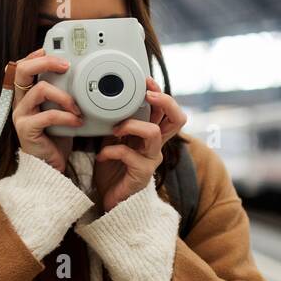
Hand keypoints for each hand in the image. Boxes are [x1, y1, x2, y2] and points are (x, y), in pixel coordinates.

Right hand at [11, 48, 82, 171]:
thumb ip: (62, 94)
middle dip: (46, 62)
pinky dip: (66, 117)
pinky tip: (77, 122)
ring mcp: (21, 115)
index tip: (54, 52)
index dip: (36, 55)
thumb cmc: (56, 138)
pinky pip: (48, 115)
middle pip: (22, 70)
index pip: (22, 66)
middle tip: (66, 66)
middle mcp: (19, 102)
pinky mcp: (26, 129)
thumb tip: (81, 76)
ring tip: (78, 107)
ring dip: (64, 96)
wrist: (50, 166)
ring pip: (40, 90)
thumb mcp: (60, 110)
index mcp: (25, 95)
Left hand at [92, 77, 186, 211]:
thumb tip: (111, 101)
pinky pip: (128, 154)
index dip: (161, 93)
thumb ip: (120, 123)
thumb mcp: (114, 139)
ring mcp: (152, 160)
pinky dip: (110, 151)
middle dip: (164, 101)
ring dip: (131, 125)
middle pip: (178, 119)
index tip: (145, 80)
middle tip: (146, 95)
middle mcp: (157, 147)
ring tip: (115, 130)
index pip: (169, 111)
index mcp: (152, 136)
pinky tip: (101, 156)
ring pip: (154, 133)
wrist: (108, 199)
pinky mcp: (142, 174)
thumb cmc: (112, 169)